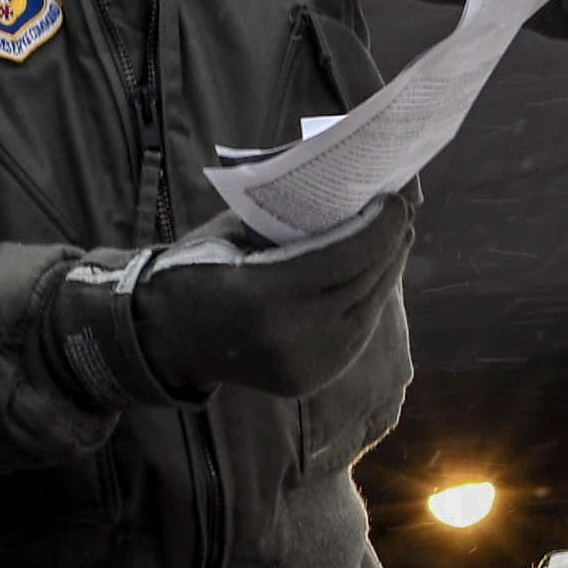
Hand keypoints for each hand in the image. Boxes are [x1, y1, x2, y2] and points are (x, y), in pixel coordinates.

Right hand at [59, 202, 413, 403]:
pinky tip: (375, 269)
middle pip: (367, 280)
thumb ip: (292, 217)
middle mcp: (291, 337)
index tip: (399, 193)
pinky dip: (370, 296)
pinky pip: (358, 331)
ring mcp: (305, 365)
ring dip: (388, 266)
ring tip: (396, 233)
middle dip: (392, 239)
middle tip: (405, 205)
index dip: (383, 222)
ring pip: (371, 307)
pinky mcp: (312, 379)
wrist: (163, 337)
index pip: (349, 254)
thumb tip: (353, 188)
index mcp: (265, 295)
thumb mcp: (237, 229)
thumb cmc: (197, 267)